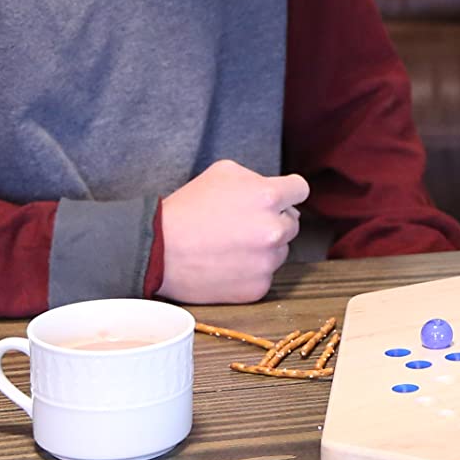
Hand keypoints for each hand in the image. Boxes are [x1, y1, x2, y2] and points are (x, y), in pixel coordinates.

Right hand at [158, 159, 307, 302]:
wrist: (159, 251)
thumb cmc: (187, 208)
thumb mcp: (223, 172)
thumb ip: (257, 178)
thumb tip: (279, 190)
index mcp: (269, 197)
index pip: (300, 190)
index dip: (287, 192)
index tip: (277, 199)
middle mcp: (274, 230)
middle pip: (292, 222)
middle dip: (273, 220)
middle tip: (241, 224)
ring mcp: (267, 262)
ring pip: (280, 250)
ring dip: (263, 247)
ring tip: (230, 244)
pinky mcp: (258, 287)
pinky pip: (265, 274)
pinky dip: (251, 270)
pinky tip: (227, 263)